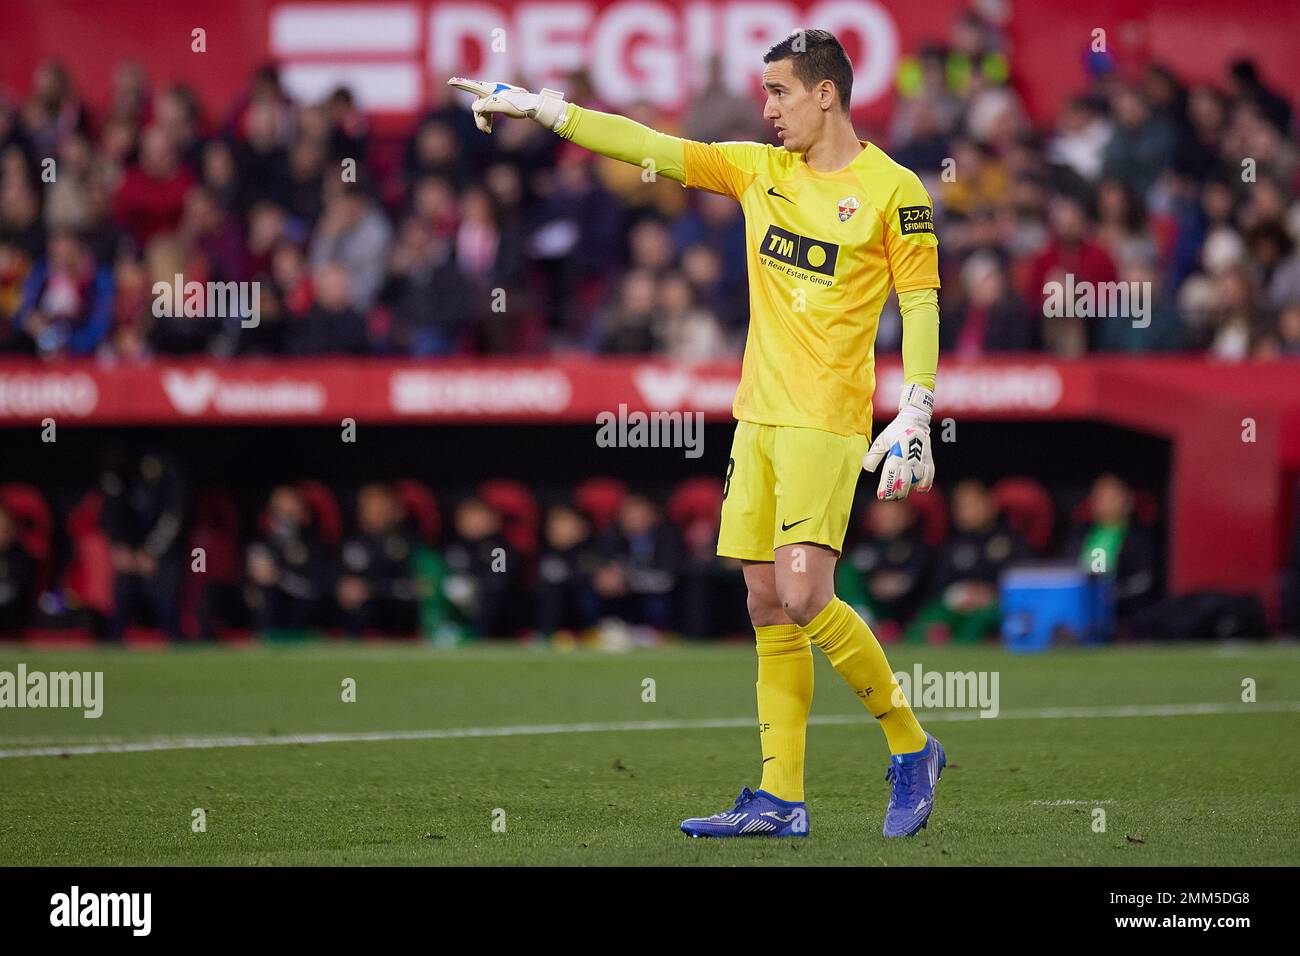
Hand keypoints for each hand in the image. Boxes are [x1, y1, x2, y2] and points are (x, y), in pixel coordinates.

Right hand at [446, 78, 566, 133]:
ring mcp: (494, 98)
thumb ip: (489, 105)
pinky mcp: (498, 103)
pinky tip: (488, 130)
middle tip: (485, 130)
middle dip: (478, 118)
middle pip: (477, 104)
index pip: (473, 86)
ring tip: (487, 131)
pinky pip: (486, 112)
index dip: (461, 84)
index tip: (450, 81)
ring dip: (482, 121)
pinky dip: (486, 121)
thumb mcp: (504, 106)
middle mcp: (491, 92)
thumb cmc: (519, 105)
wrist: (532, 107)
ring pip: (481, 110)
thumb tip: (474, 107)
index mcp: (491, 90)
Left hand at [863, 383, 934, 500]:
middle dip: (895, 494)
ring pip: (916, 482)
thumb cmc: (895, 431)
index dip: (886, 488)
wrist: (915, 420)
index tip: (881, 496)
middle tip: (889, 498)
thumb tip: (867, 469)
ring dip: (907, 491)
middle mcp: (909, 459)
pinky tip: (917, 489)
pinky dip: (924, 485)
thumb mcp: (881, 441)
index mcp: (896, 454)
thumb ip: (874, 455)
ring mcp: (921, 460)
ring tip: (899, 495)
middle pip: (903, 483)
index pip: (891, 476)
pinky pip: (929, 477)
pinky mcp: (929, 460)